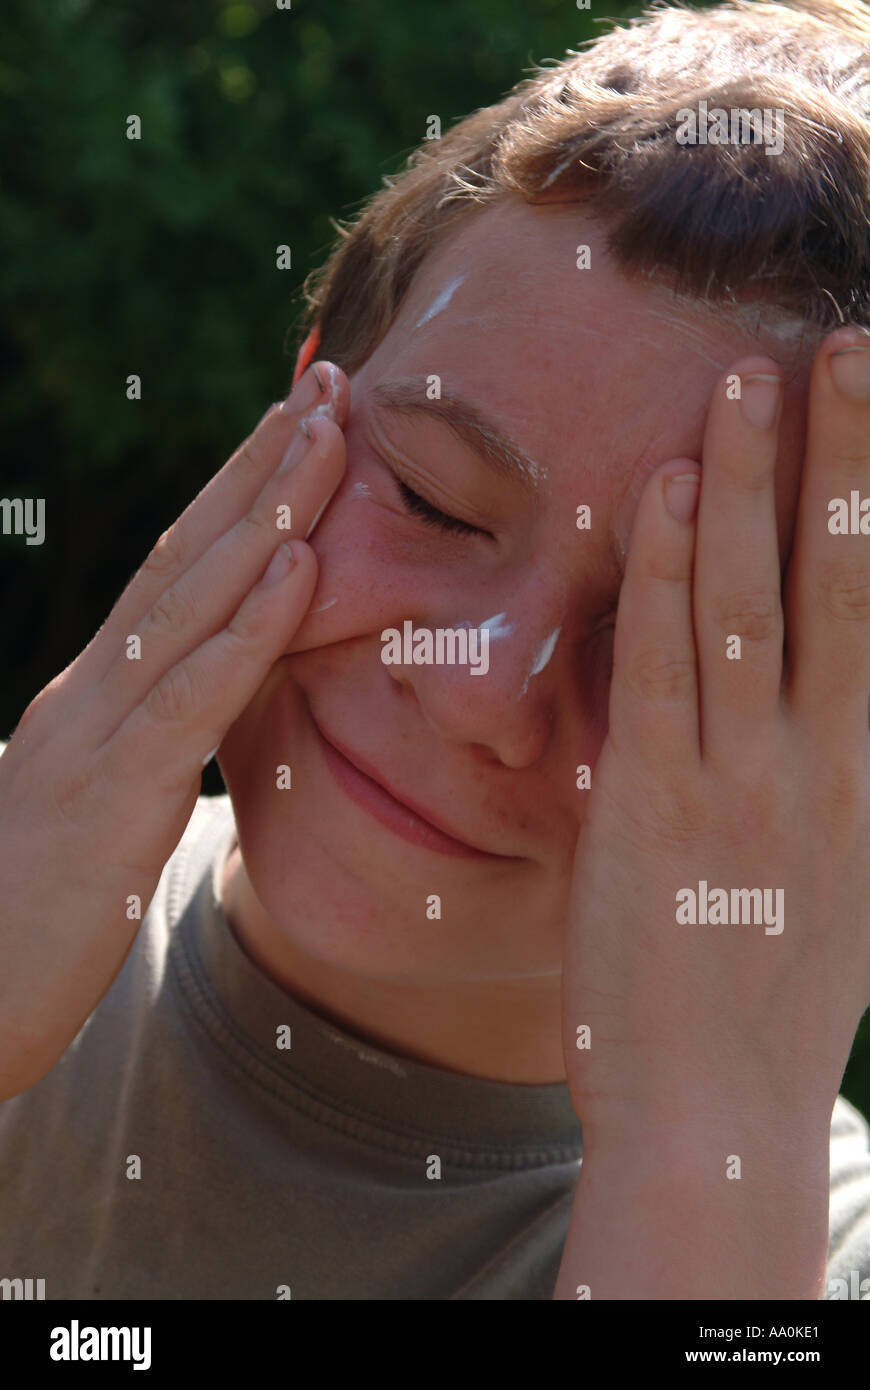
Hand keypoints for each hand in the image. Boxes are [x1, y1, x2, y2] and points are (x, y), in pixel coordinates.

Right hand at [0, 362, 347, 1098]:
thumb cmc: (31, 914)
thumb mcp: (100, 809)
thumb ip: (146, 749)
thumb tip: (200, 714)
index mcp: (100, 693)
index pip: (180, 571)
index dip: (240, 492)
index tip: (299, 425)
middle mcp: (96, 689)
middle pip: (191, 556)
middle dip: (263, 466)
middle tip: (329, 386)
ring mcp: (98, 733)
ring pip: (195, 600)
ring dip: (268, 512)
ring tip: (328, 437)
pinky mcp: (113, 795)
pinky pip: (191, 695)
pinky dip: (249, 627)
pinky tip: (299, 567)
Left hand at [563, 327, 869, 1139]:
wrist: (716, 1111)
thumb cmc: (776, 994)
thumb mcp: (848, 879)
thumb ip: (845, 777)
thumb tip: (843, 689)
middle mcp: (829, 764)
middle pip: (844, 581)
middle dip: (847, 457)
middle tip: (849, 346)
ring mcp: (743, 782)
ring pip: (752, 604)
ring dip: (749, 485)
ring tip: (749, 383)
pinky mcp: (654, 807)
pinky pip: (661, 667)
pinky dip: (664, 574)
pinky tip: (662, 494)